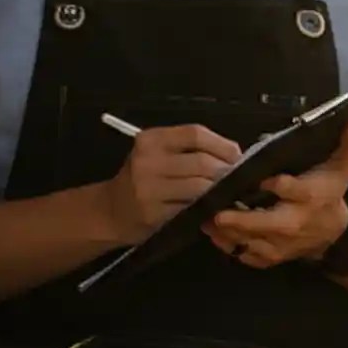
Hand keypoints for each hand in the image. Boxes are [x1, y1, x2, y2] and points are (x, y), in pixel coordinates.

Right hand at [101, 125, 241, 245]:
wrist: (110, 211)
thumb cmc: (140, 180)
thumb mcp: (156, 155)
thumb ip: (187, 150)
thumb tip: (233, 155)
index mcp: (151, 139)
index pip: (196, 134)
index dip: (222, 145)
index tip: (236, 156)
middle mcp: (147, 160)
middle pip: (202, 162)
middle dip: (227, 172)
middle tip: (237, 181)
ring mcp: (149, 188)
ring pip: (201, 187)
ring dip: (220, 193)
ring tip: (227, 195)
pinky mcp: (154, 213)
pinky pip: (192, 209)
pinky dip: (208, 209)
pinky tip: (211, 210)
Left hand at [202, 118, 347, 268]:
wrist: (333, 235)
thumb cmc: (330, 193)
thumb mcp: (342, 167)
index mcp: (310, 197)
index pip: (293, 190)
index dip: (278, 185)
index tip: (261, 179)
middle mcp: (295, 222)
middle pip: (268, 224)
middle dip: (242, 220)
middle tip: (217, 213)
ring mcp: (283, 244)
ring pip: (253, 242)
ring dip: (228, 234)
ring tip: (205, 221)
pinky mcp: (272, 256)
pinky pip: (249, 256)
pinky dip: (231, 248)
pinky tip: (213, 235)